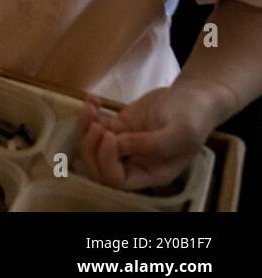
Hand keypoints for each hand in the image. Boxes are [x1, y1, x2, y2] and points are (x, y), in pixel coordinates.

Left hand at [76, 83, 218, 190]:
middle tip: (97, 125)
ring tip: (91, 108)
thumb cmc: (193, 117)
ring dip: (84, 129)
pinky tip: (93, 99)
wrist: (191, 97)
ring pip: (92, 147)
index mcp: (152, 173)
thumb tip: (118, 145)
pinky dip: (87, 114)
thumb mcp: (182, 132)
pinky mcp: (117, 127)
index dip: (108, 162)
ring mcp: (123, 144)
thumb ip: (154, 144)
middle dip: (91, 148)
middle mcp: (134, 163)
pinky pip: (94, 127)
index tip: (112, 137)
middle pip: (99, 168)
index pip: (118, 180)